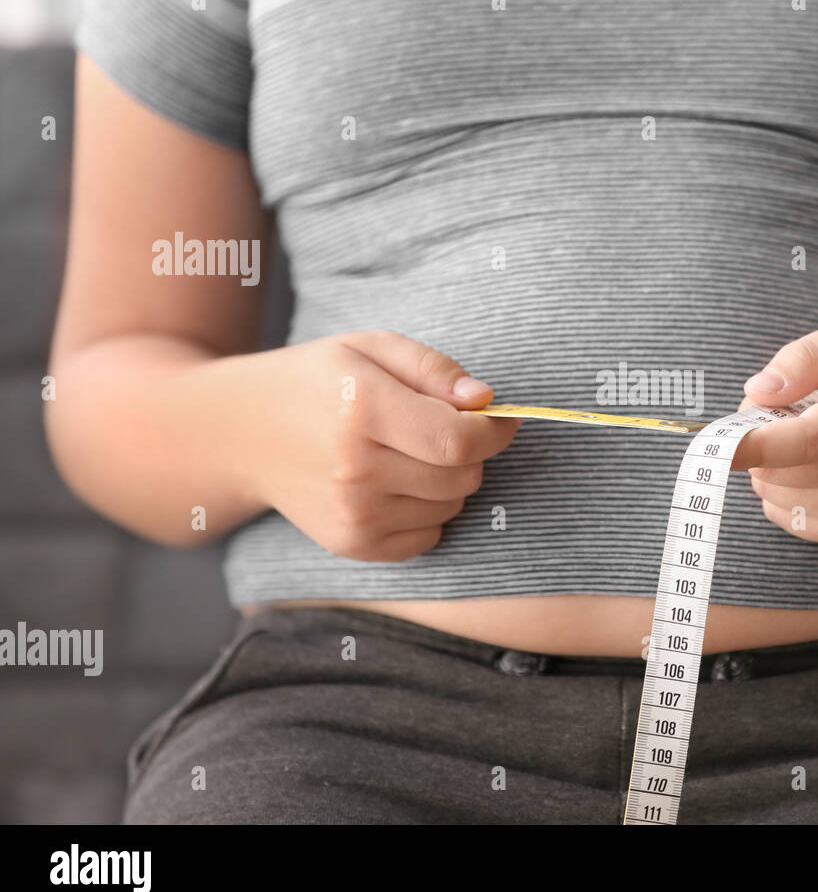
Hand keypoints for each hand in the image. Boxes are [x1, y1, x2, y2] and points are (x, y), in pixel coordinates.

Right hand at [238, 330, 519, 560]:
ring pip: (451, 506)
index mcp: (362, 410)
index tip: (501, 418)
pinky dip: (427, 511)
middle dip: (469, 451)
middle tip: (441, 428)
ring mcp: (353, 514)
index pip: (459, 440)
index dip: (495, 431)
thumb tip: (486, 401)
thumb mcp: (370, 348)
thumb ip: (434, 369)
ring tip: (408, 453)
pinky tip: (395, 484)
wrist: (243, 433)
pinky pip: (429, 536)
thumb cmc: (318, 382)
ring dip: (448, 481)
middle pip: (463, 476)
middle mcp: (356, 469)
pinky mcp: (352, 543)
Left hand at [729, 320, 817, 543]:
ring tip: (809, 430)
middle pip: (776, 469)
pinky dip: (782, 488)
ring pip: (773, 494)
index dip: (750, 444)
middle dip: (755, 436)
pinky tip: (814, 461)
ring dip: (768, 462)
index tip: (714, 440)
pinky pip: (787, 516)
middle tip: (784, 403)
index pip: (803, 441)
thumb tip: (756, 391)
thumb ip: (808, 357)